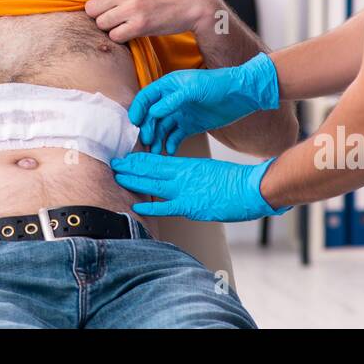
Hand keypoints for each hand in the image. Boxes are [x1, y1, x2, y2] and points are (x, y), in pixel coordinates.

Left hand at [80, 0, 217, 42]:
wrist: (192, 1)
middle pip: (90, 8)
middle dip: (100, 12)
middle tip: (114, 12)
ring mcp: (132, 8)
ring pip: (101, 23)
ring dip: (110, 25)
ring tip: (124, 20)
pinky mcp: (140, 26)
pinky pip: (115, 36)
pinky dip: (120, 35)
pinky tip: (131, 28)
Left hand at [111, 153, 290, 220]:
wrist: (251, 187)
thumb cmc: (234, 181)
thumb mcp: (208, 171)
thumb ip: (192, 174)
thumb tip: (180, 176)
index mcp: (187, 165)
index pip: (156, 159)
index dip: (138, 158)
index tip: (124, 157)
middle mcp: (182, 175)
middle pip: (150, 168)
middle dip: (129, 167)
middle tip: (112, 163)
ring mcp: (185, 190)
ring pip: (153, 183)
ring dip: (133, 180)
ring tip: (116, 176)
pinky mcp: (191, 206)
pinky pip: (166, 206)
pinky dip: (150, 205)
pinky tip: (135, 203)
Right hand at [129, 52, 279, 154]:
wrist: (242, 94)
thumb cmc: (219, 84)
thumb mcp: (195, 89)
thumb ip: (173, 100)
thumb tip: (153, 112)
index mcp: (169, 86)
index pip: (147, 98)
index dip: (138, 110)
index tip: (134, 124)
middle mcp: (172, 100)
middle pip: (152, 116)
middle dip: (148, 129)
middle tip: (147, 142)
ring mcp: (181, 113)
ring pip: (163, 128)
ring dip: (157, 139)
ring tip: (155, 151)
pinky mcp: (191, 125)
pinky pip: (176, 136)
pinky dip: (171, 144)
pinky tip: (169, 152)